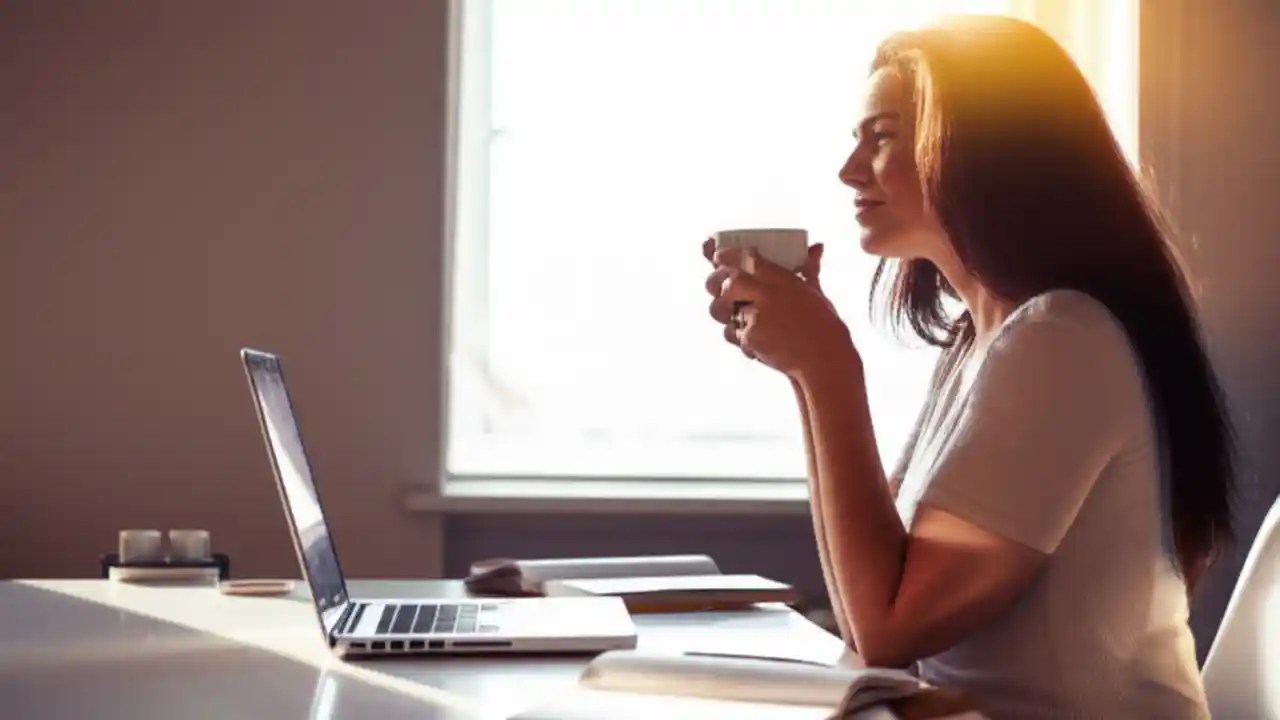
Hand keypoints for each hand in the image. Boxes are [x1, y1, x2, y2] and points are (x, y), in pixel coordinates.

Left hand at [701, 238, 855, 378]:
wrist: (824, 359)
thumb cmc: (822, 325)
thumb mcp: (815, 292)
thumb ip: (809, 268)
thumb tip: (817, 247)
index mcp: (782, 279)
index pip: (746, 258)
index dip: (724, 254)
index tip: (716, 255)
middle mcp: (767, 295)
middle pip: (726, 281)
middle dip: (714, 282)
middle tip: (716, 287)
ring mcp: (757, 317)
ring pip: (721, 307)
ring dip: (721, 310)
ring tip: (731, 315)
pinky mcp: (751, 339)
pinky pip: (731, 333)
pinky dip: (737, 336)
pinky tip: (750, 339)